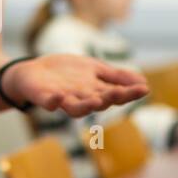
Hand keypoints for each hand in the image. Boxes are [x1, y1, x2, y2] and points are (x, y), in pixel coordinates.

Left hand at [2, 54, 147, 116]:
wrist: (32, 72)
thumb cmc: (66, 73)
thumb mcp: (94, 69)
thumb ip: (116, 76)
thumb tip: (145, 82)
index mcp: (95, 91)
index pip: (115, 94)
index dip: (129, 93)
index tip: (144, 89)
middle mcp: (81, 98)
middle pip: (98, 102)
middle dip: (109, 98)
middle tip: (120, 93)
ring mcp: (62, 99)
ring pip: (75, 108)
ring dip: (85, 106)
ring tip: (96, 101)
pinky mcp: (43, 97)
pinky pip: (48, 102)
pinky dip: (52, 102)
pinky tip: (57, 98)